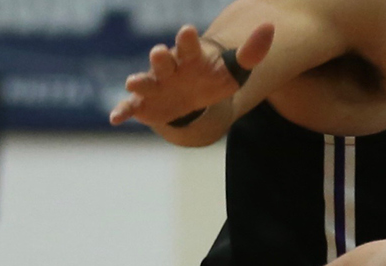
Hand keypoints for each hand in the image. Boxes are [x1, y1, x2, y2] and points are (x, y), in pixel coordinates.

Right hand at [109, 22, 273, 127]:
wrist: (195, 96)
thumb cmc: (213, 77)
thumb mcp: (235, 69)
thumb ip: (251, 51)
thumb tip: (270, 27)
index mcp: (190, 57)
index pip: (189, 45)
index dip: (188, 39)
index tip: (188, 30)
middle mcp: (169, 68)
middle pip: (163, 60)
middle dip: (160, 57)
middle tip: (159, 52)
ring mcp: (155, 85)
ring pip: (144, 82)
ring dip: (138, 82)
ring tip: (131, 83)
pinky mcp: (145, 104)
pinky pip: (131, 107)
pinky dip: (122, 111)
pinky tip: (115, 118)